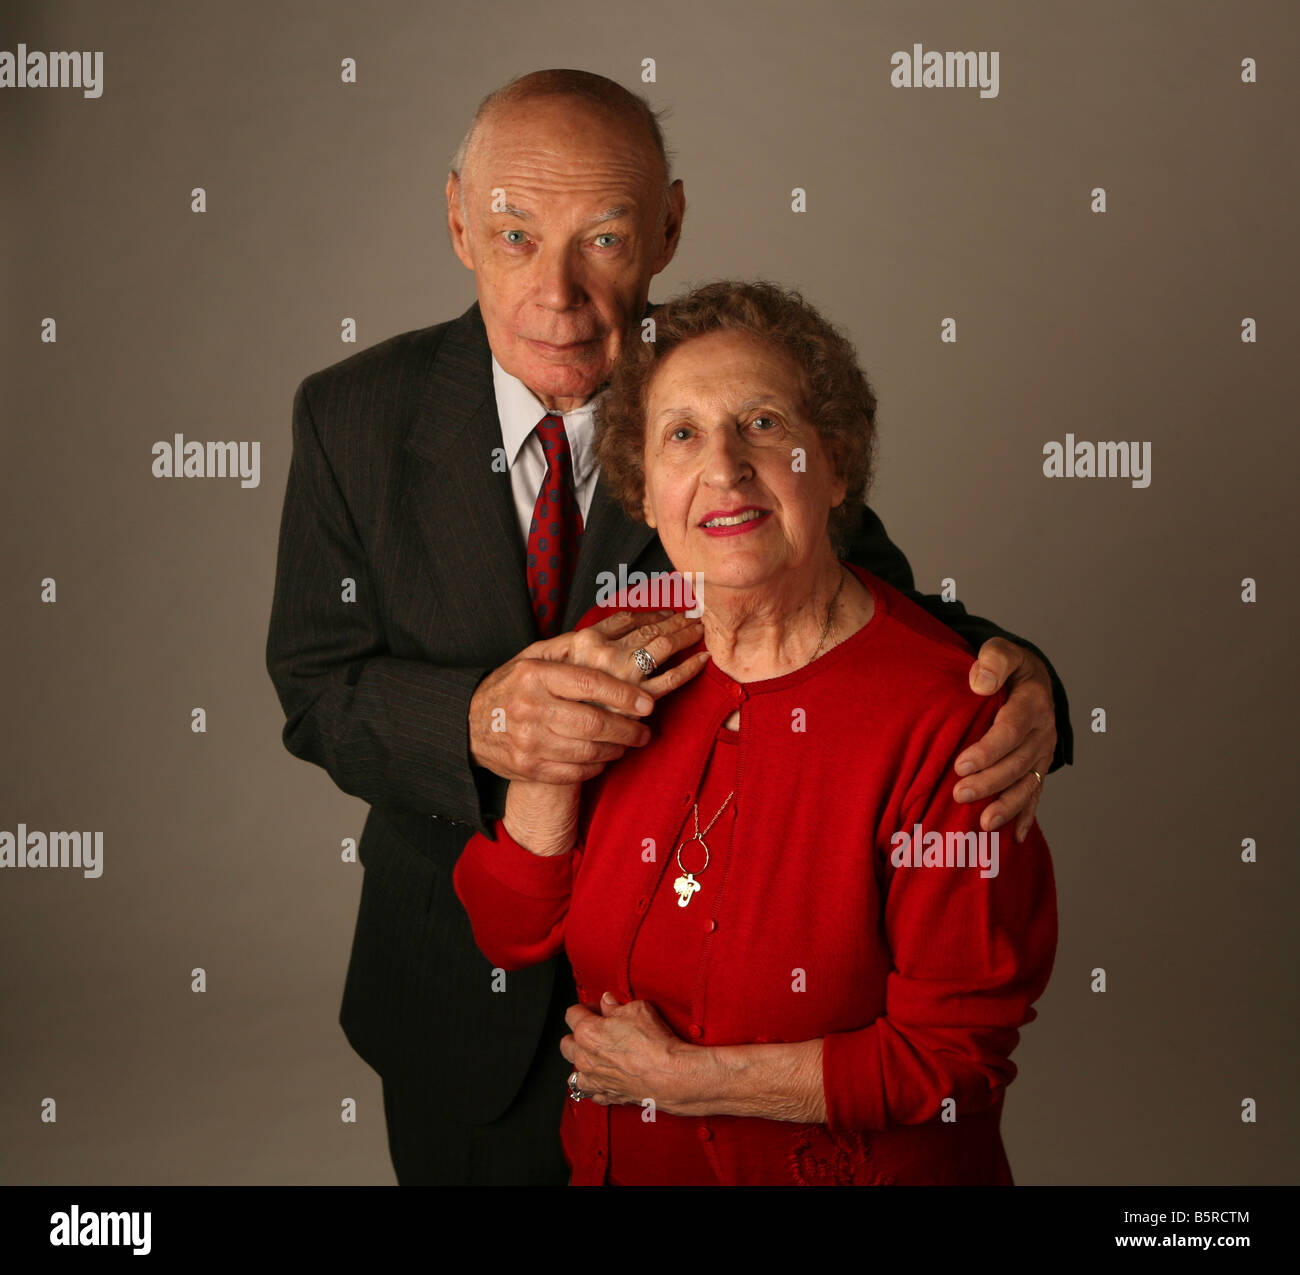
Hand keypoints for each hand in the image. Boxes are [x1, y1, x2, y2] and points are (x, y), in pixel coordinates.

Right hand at [469, 611, 708, 784]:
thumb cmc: (510, 686)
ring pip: (588, 751)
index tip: (647, 704)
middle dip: (628, 729)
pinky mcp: (528, 768)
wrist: (468, 723)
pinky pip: (574, 772)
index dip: (624, 695)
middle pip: (593, 723)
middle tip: (645, 731)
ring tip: (628, 743)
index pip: (590, 684)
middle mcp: (530, 708)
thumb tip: (613, 637)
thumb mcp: (532, 657)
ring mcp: (528, 742)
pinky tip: (604, 758)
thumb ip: (569, 648)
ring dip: (616, 749)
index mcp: (535, 676)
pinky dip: (596, 767)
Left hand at [561, 993, 698, 1114]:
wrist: (669, 1074)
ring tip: (599, 1057)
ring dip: (583, 1063)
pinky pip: (590, 1093)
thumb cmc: (653, 1042)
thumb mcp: (636, 1009)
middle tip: (597, 1030)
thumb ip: (616, 1006)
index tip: (598, 1008)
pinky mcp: (606, 1096)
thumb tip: (608, 1002)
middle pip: (566, 1044)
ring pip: (574, 1073)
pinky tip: (606, 1078)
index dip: (586, 1008)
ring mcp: (594, 1080)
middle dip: (577, 1035)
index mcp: (587, 1032)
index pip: (572, 1014)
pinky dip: (595, 1086)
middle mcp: (585, 1058)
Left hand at [954, 639, 1055, 841]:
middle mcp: (1043, 732)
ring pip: (1027, 784)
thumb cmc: (1007, 667)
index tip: (961, 764)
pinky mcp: (1038, 768)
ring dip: (1006, 805)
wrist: (1031, 679)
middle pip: (1017, 763)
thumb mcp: (1001, 652)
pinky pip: (1035, 795)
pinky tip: (1015, 838)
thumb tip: (980, 682)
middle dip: (989, 782)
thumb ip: (992, 661)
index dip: (987, 750)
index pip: (1010, 730)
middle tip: (959, 794)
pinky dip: (1025, 817)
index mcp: (1033, 703)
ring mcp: (1042, 754)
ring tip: (984, 823)